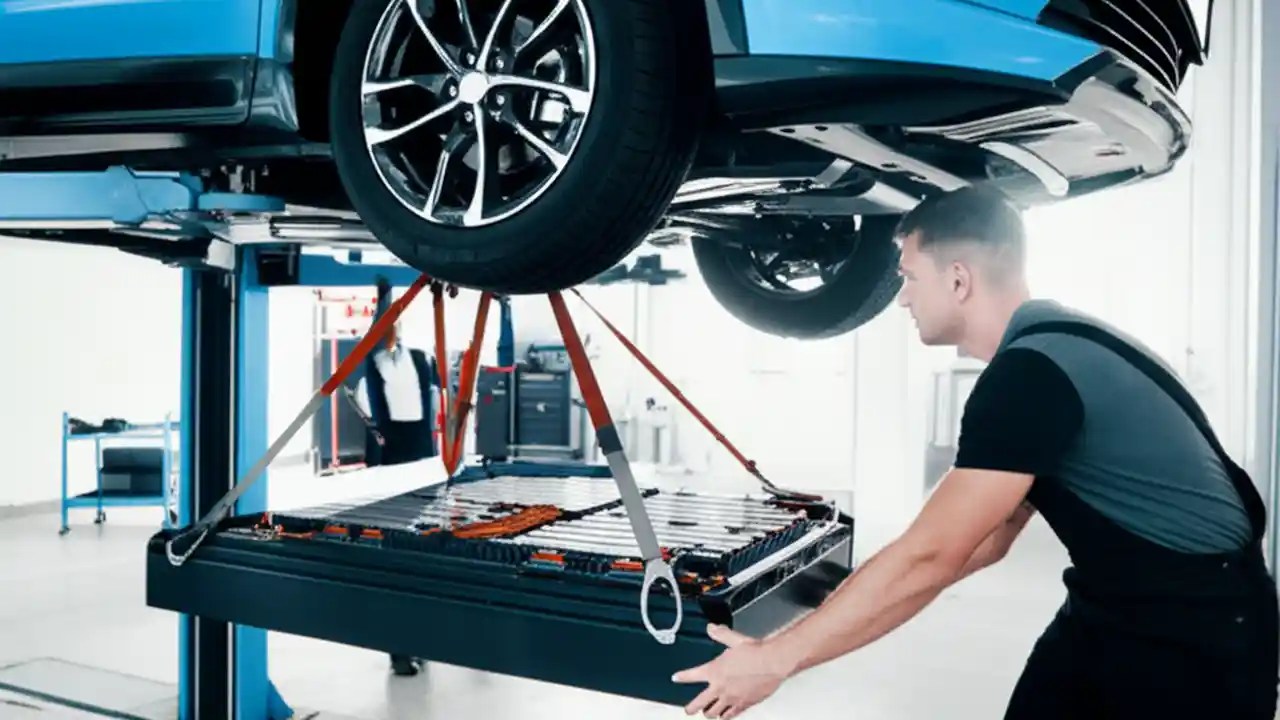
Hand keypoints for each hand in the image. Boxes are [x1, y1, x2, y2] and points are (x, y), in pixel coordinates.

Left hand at [671, 624, 795, 718]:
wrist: (773, 663)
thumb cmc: (756, 652)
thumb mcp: (735, 639)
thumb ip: (721, 634)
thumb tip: (711, 628)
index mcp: (714, 670)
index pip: (691, 675)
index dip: (682, 677)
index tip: (676, 678)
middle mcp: (720, 687)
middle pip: (698, 703)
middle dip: (690, 708)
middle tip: (688, 709)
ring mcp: (731, 698)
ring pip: (713, 713)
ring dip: (708, 713)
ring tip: (707, 713)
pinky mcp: (743, 704)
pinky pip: (730, 715)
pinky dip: (726, 716)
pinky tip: (725, 715)